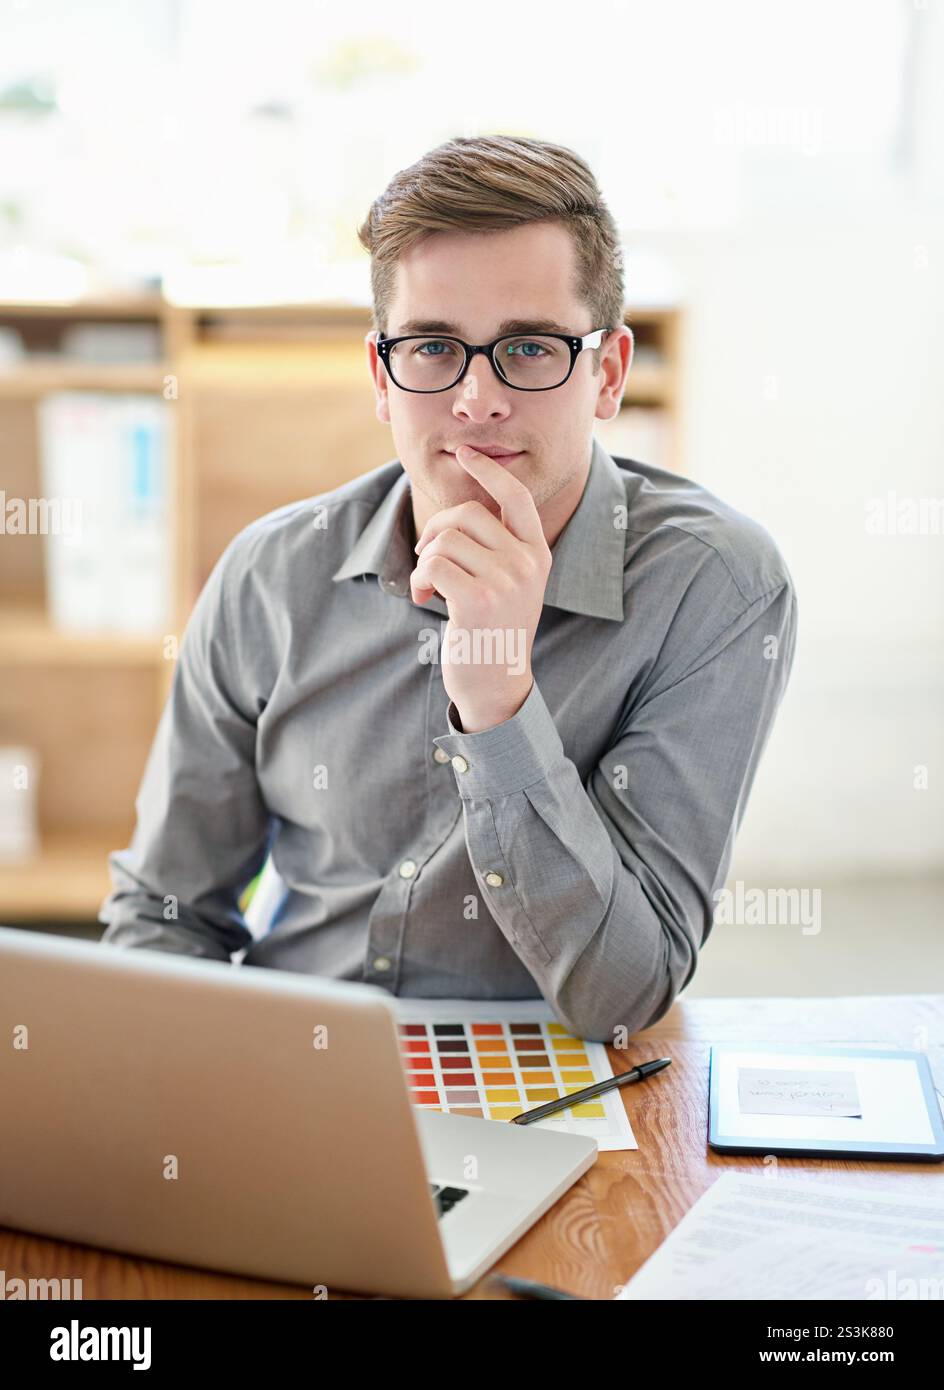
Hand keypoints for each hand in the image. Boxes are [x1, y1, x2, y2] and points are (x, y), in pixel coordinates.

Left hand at [411, 445, 552, 731]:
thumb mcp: (510, 584)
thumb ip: (497, 548)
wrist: (496, 684)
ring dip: (426, 560)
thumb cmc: (493, 631)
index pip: (517, 496)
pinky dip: (422, 578)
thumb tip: (456, 515)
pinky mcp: (478, 600)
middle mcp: (528, 563)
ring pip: (446, 539)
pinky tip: (427, 598)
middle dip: (436, 529)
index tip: (466, 455)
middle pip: (468, 514)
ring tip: (429, 585)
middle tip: (427, 555)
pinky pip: (434, 564)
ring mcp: (506, 581)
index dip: (489, 470)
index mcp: (538, 553)